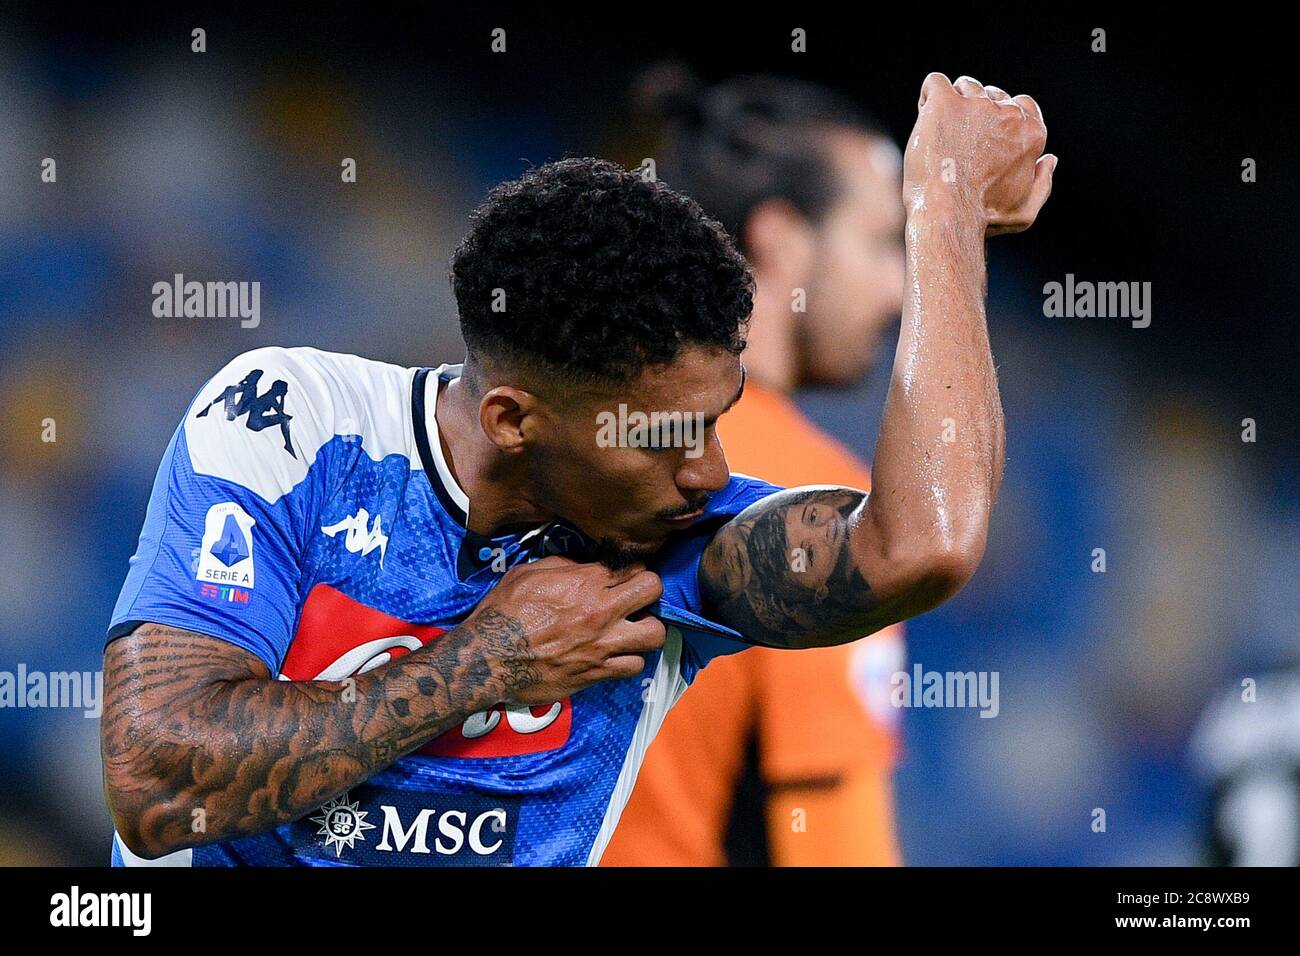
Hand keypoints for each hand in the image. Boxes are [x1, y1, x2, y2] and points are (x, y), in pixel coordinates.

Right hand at [462, 555, 665, 705]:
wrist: (489, 657)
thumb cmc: (503, 611)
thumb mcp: (528, 573)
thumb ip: (564, 565)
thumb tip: (586, 564)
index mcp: (585, 582)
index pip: (632, 566)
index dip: (632, 568)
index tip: (624, 575)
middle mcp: (601, 612)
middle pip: (653, 590)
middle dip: (649, 589)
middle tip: (636, 597)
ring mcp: (603, 645)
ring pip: (655, 634)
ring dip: (647, 629)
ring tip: (633, 629)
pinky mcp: (597, 673)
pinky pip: (634, 666)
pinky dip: (630, 659)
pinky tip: (618, 654)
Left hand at [904, 72, 1055, 235]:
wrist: (949, 215)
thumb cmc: (983, 218)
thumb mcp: (1024, 211)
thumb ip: (1042, 184)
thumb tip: (1050, 159)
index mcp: (1031, 133)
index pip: (1020, 106)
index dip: (999, 119)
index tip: (982, 139)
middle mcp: (1008, 114)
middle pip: (991, 95)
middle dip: (974, 113)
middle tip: (956, 143)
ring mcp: (977, 105)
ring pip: (964, 87)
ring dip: (952, 105)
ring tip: (939, 135)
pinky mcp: (945, 104)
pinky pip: (935, 83)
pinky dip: (929, 96)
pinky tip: (926, 117)